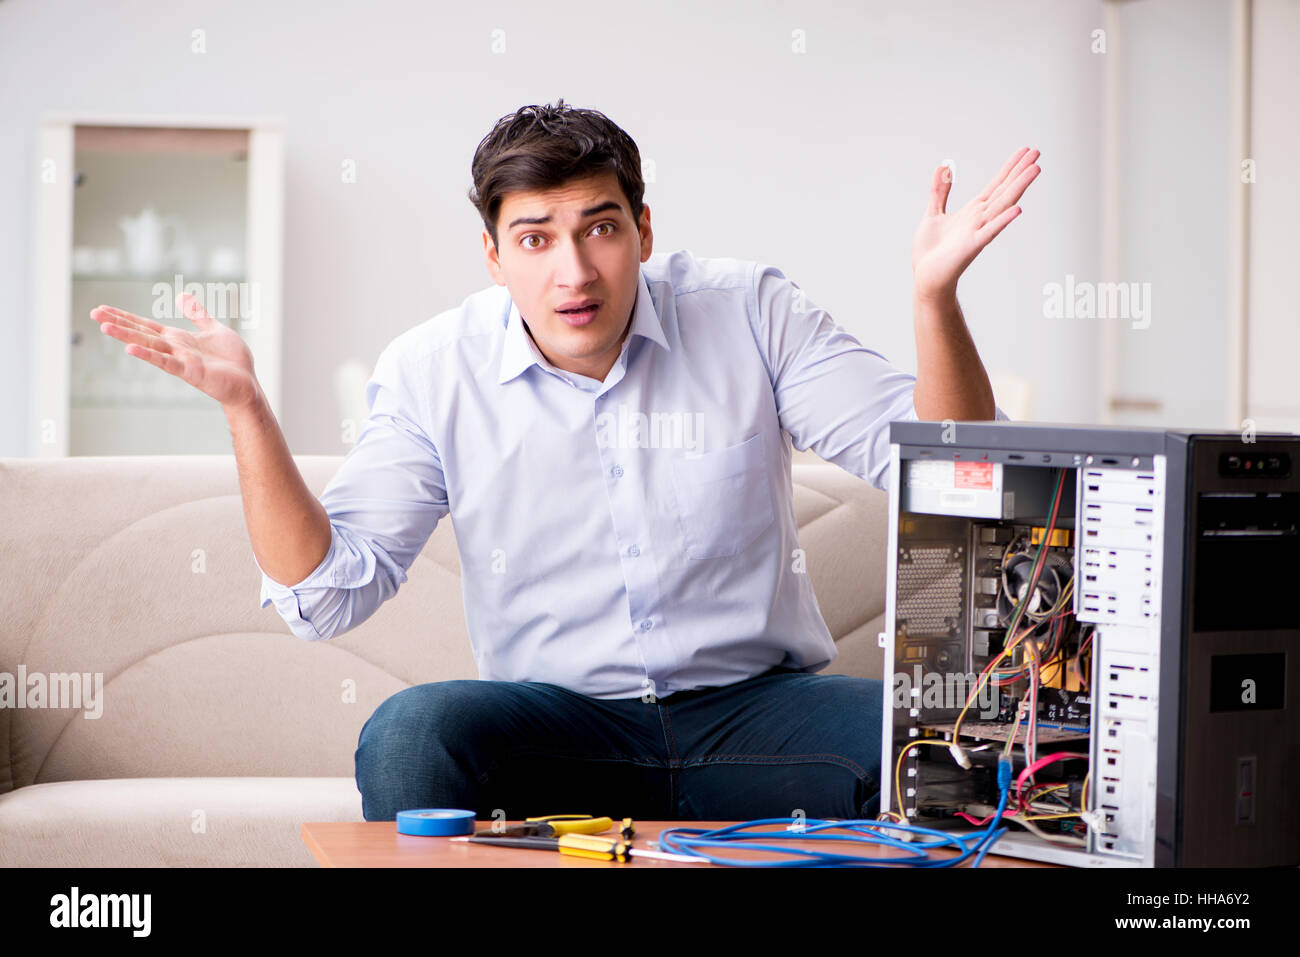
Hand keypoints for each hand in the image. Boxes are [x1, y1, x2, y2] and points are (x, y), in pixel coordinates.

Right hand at [90, 294, 262, 412]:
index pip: (146, 325)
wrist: (248, 383)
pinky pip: (168, 362)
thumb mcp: (215, 330)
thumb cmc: (232, 361)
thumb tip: (181, 296)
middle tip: (93, 314)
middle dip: (118, 324)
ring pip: (149, 346)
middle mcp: (175, 349)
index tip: (102, 309)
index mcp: (179, 339)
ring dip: (127, 337)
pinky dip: (150, 356)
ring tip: (104, 328)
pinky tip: (131, 350)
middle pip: (142, 333)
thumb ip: (198, 315)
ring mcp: (181, 360)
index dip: (125, 317)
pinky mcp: (191, 372)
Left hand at [911, 147, 1039, 303]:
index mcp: (972, 211)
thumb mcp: (933, 214)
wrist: (926, 278)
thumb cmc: (931, 252)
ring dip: (1018, 188)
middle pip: (1004, 190)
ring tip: (1035, 170)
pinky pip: (990, 232)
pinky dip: (1002, 221)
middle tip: (1037, 153)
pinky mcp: (971, 246)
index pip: (996, 184)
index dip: (1010, 167)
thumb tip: (944, 166)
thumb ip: (940, 191)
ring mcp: (977, 231)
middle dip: (1020, 171)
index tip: (1025, 151)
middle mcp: (979, 219)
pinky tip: (1017, 210)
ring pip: (1002, 206)